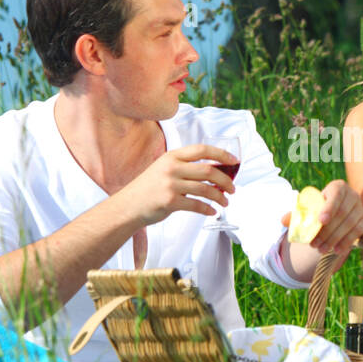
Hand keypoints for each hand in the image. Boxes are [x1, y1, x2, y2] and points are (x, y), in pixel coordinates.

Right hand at [121, 143, 237, 225]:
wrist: (128, 206)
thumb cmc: (148, 189)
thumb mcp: (164, 169)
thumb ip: (185, 167)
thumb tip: (214, 171)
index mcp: (172, 156)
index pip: (203, 150)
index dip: (222, 154)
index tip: (235, 161)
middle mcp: (172, 168)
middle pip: (209, 170)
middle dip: (226, 181)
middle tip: (232, 189)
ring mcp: (170, 184)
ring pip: (206, 189)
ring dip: (220, 197)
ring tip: (225, 202)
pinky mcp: (170, 202)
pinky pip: (197, 205)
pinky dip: (208, 209)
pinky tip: (212, 211)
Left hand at [280, 179, 362, 254]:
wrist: (335, 217)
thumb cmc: (318, 211)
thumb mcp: (307, 211)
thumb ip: (296, 215)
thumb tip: (283, 220)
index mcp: (338, 187)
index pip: (336, 195)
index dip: (329, 207)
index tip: (321, 221)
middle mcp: (353, 195)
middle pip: (342, 213)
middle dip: (327, 231)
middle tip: (313, 244)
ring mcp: (361, 208)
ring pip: (350, 224)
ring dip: (334, 239)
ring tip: (320, 249)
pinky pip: (358, 232)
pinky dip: (346, 242)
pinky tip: (336, 250)